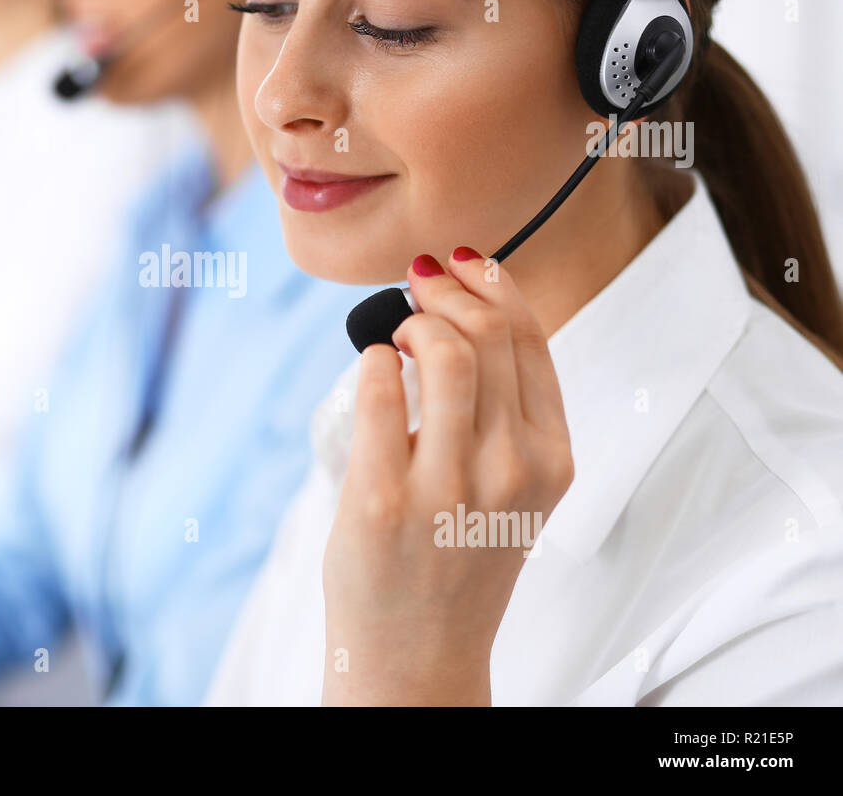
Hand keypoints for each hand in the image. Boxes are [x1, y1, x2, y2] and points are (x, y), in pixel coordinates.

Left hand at [321, 247, 573, 705]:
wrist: (418, 658)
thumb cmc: (458, 562)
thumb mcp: (513, 489)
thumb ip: (503, 413)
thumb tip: (463, 309)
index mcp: (550, 461)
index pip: (532, 341)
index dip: (494, 285)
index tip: (464, 263)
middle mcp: (510, 471)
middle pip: (487, 334)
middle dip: (445, 290)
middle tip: (417, 285)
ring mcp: (447, 488)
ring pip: (440, 351)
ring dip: (410, 321)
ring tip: (394, 334)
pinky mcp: (382, 499)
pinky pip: (379, 390)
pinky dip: (371, 361)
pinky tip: (372, 368)